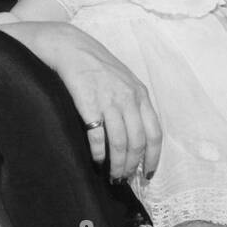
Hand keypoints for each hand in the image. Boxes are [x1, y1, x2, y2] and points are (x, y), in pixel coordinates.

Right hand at [32, 24, 162, 180]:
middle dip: (133, 165)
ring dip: (117, 164)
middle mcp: (128, 99)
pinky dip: (98, 153)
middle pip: (138, 142)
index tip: (149, 173)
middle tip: (125, 178)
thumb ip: (135, 104)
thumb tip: (140, 135)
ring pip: (120, 143)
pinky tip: (97, 160)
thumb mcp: (125, 81)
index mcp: (141, 95)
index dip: (154, 157)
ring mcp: (109, 102)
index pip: (155, 133)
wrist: (72, 48)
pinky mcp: (88, 104)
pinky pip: (97, 136)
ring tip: (112, 176)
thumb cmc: (99, 67)